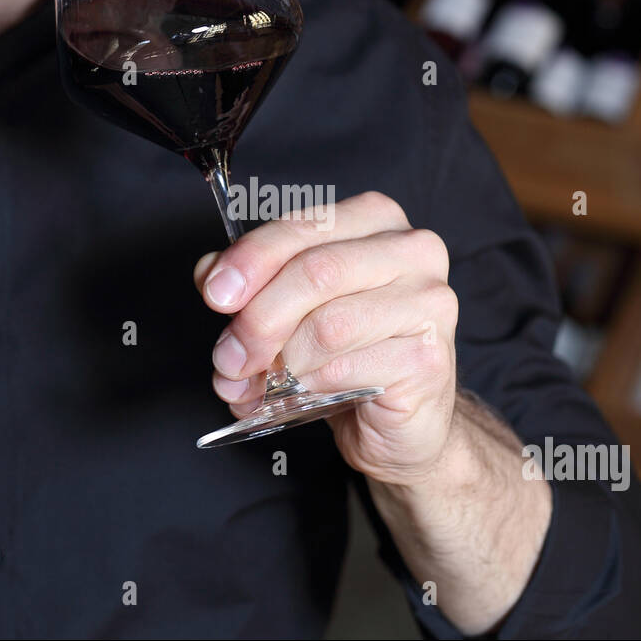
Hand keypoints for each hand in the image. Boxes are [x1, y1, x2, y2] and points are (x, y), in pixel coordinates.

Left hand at [193, 191, 459, 485]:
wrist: (402, 421)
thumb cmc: (350, 354)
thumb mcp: (293, 308)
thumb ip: (253, 281)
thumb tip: (210, 273)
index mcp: (377, 219)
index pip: (303, 226)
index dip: (250, 259)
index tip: (214, 295)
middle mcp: (412, 251)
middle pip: (315, 272)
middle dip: (259, 319)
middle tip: (228, 357)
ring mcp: (430, 303)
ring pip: (328, 325)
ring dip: (279, 363)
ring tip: (255, 386)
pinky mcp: (428, 357)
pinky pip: (345, 369)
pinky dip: (308, 388)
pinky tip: (300, 396)